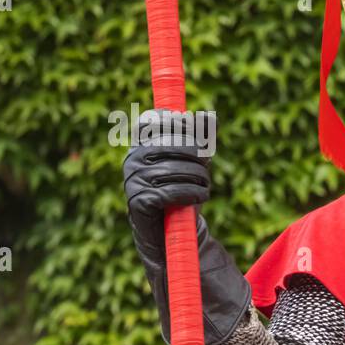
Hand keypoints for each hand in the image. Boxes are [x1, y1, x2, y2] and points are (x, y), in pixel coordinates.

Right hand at [123, 109, 212, 255]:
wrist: (169, 228)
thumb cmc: (181, 188)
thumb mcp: (194, 161)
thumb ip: (202, 137)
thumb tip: (211, 116)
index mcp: (140, 144)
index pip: (155, 120)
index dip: (181, 123)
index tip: (200, 136)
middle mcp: (132, 158)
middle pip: (173, 143)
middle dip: (198, 154)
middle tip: (206, 167)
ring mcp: (134, 179)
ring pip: (176, 169)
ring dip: (199, 177)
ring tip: (204, 185)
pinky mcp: (139, 200)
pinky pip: (173, 191)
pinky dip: (193, 193)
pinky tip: (201, 196)